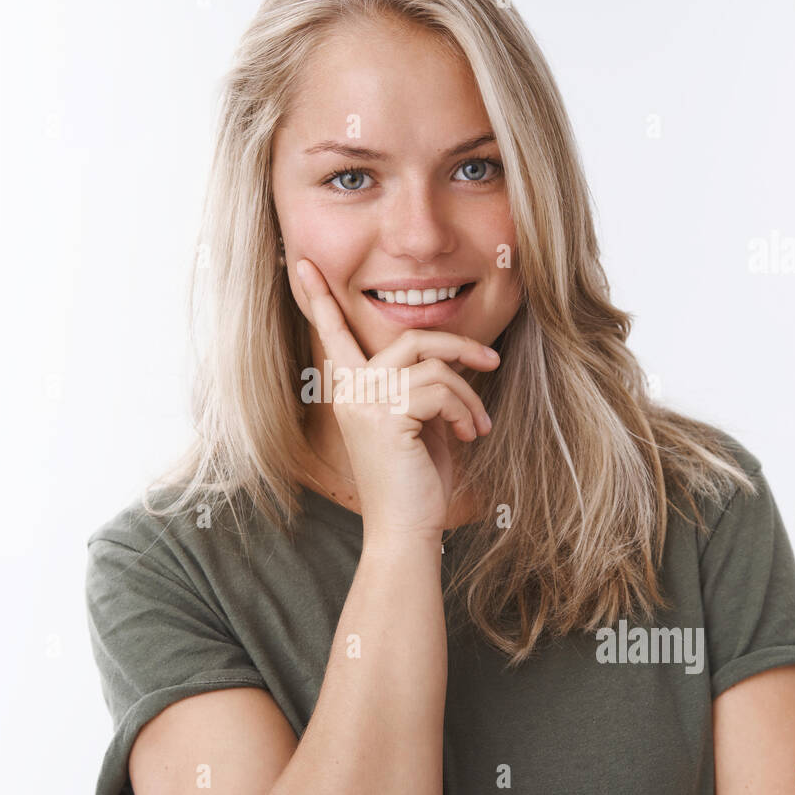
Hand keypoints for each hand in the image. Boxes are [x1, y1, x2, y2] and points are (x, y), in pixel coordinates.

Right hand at [295, 257, 499, 541]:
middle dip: (457, 345)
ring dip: (468, 393)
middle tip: (491, 360)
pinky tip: (469, 435)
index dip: (321, 298)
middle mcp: (351, 391)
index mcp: (352, 390)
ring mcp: (365, 402)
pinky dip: (465, 410)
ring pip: (433, 364)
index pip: (334, 335)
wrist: (406, 531)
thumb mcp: (418, 424)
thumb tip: (453, 358)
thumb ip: (420, 387)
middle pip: (410, 337)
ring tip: (477, 425)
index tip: (303, 264)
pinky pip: (441, 389)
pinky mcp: (387, 415)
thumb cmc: (415, 483)